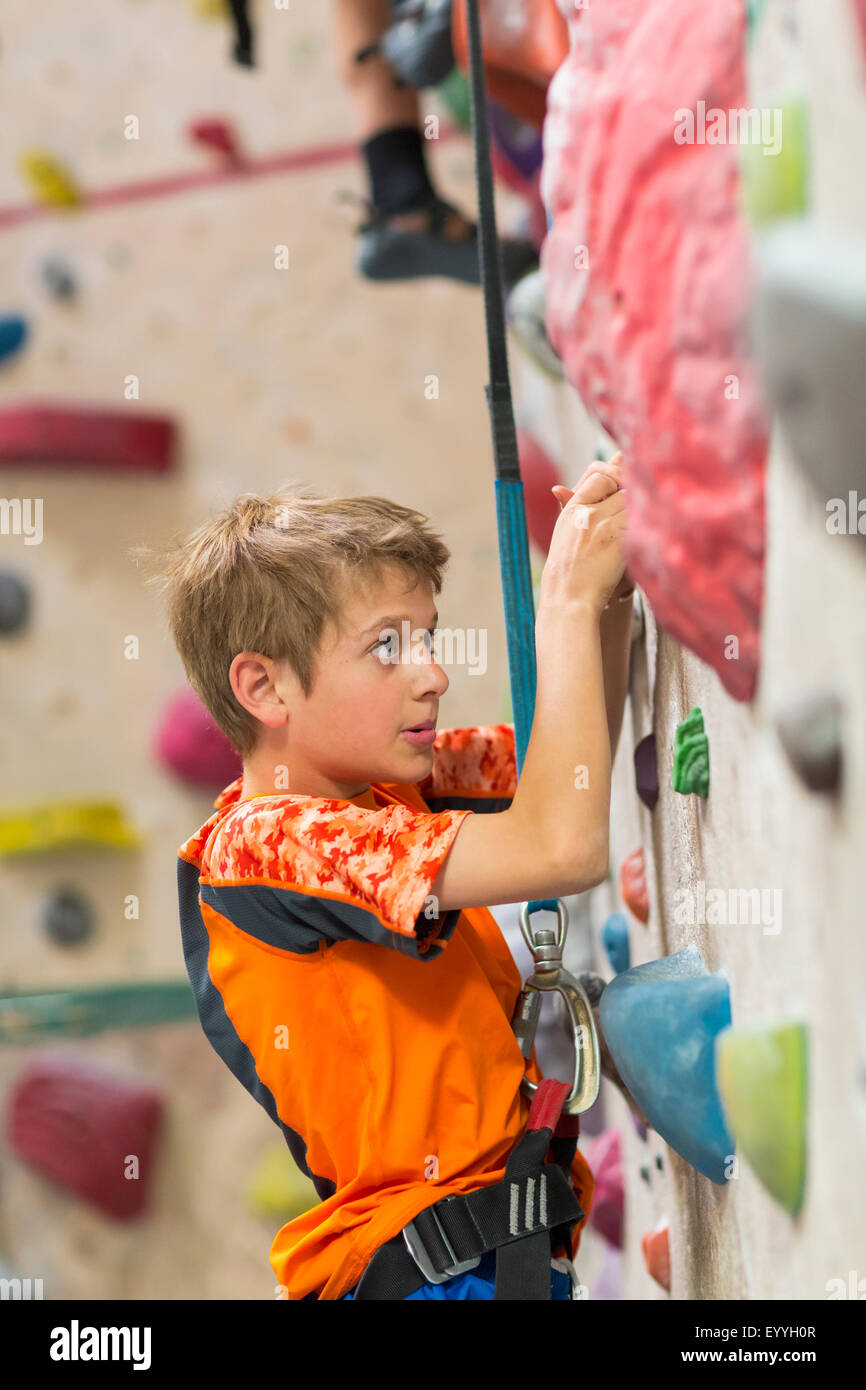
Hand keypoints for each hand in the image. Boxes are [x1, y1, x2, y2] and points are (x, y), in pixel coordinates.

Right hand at [551, 451, 634, 603]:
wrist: (569, 596)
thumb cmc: (570, 568)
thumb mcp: (566, 530)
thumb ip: (577, 502)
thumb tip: (580, 477)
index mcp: (573, 508)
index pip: (598, 473)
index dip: (614, 475)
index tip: (623, 487)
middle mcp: (588, 512)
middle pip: (620, 485)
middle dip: (631, 493)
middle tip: (638, 507)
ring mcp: (604, 525)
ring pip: (633, 501)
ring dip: (641, 509)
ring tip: (643, 523)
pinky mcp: (619, 540)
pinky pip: (641, 520)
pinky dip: (648, 524)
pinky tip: (649, 534)